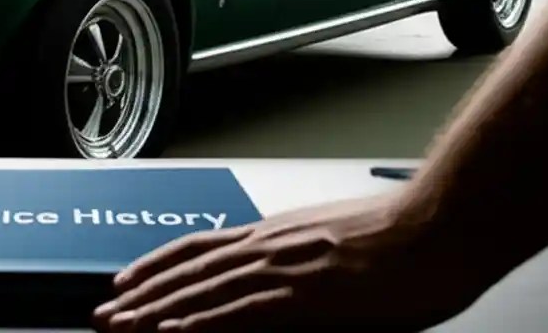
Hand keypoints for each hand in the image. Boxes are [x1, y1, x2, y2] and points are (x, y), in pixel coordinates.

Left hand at [93, 194, 490, 331]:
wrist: (442, 225)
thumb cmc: (404, 234)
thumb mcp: (334, 237)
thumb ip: (297, 255)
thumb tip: (278, 274)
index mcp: (276, 232)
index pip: (199, 246)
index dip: (157, 264)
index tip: (127, 281)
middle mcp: (270, 245)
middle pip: (189, 271)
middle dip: (142, 295)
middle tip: (105, 314)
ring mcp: (285, 268)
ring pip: (204, 291)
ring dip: (157, 311)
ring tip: (122, 327)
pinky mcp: (306, 295)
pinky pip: (241, 312)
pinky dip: (202, 322)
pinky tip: (173, 332)